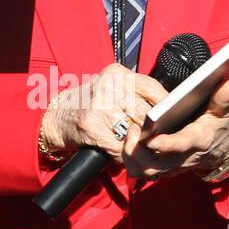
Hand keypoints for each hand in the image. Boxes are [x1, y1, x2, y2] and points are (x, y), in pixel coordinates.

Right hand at [40, 62, 167, 162]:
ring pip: (136, 133)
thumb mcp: (112, 89)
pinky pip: (121, 147)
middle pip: (147, 114)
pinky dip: (124, 154)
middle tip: (153, 137)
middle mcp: (108, 86)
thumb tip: (170, 111)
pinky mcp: (92, 126)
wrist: (57, 117)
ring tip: (134, 144)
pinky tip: (119, 150)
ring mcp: (99, 106)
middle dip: (152, 130)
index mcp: (117, 74)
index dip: (166, 107)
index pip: (153, 89)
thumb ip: (137, 94)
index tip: (171, 118)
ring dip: (139, 145)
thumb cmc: (90, 103)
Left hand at [122, 77, 228, 179]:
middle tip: (133, 129)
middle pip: (155, 165)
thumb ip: (224, 97)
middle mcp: (183, 157)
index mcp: (198, 140)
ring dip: (131, 157)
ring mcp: (172, 166)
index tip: (148, 138)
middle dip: (138, 151)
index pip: (180, 145)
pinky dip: (132, 161)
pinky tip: (130, 141)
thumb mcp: (224, 111)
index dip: (164, 144)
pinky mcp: (165, 170)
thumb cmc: (220, 126)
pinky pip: (144, 172)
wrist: (225, 151)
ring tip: (130, 134)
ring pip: (145, 172)